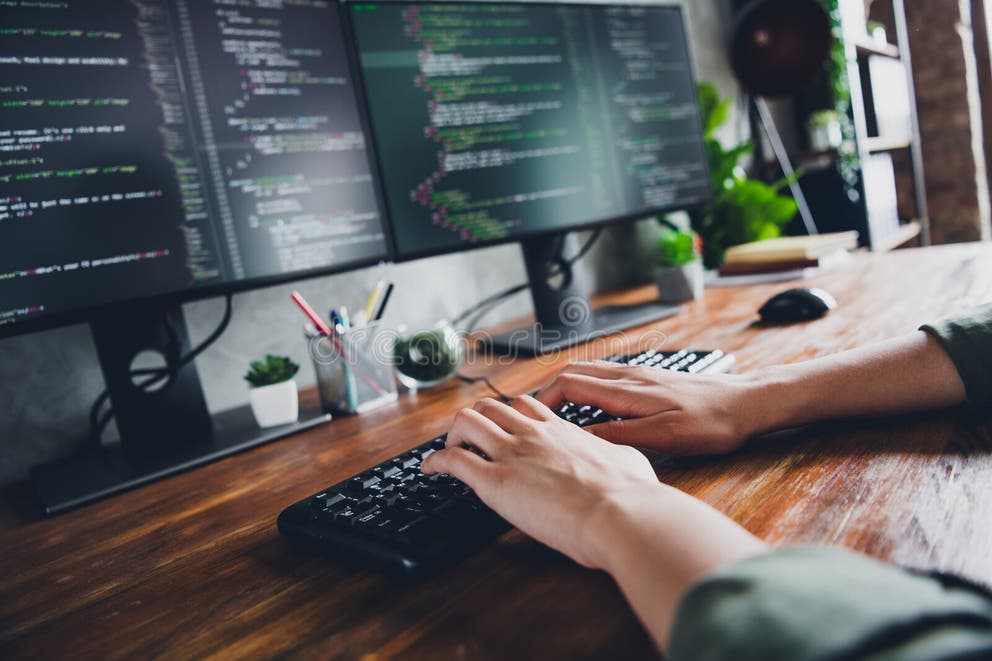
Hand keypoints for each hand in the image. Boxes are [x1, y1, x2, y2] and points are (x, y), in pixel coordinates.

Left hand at [422, 395, 766, 649]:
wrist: (622, 514)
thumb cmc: (632, 496)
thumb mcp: (629, 459)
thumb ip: (616, 452)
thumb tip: (622, 456)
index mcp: (563, 431)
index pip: (526, 407)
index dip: (509, 414)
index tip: (503, 425)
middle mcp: (534, 435)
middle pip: (491, 407)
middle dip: (475, 419)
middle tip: (469, 437)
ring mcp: (513, 454)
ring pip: (466, 422)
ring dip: (453, 434)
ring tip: (449, 450)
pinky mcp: (496, 482)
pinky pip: (453, 461)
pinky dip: (435, 461)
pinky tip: (429, 469)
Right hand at [535, 361, 769, 454]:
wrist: (749, 403)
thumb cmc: (714, 422)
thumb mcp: (666, 437)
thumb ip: (621, 434)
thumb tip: (582, 436)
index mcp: (629, 390)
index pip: (570, 384)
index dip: (545, 399)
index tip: (532, 419)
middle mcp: (631, 376)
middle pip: (574, 372)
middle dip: (549, 392)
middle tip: (537, 417)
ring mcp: (641, 375)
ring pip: (590, 372)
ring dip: (568, 389)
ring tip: (558, 414)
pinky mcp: (652, 380)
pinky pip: (608, 377)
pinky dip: (589, 389)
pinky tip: (595, 408)